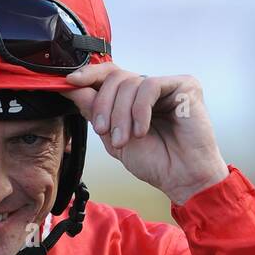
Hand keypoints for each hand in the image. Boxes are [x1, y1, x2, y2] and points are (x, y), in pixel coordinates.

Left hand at [64, 62, 228, 204]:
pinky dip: (140, 110)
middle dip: (104, 105)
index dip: (88, 76)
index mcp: (133, 99)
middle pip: (115, 77)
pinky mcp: (184, 85)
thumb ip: (94, 112)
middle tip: (105, 132)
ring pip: (130, 83)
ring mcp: (167, 85)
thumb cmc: (155, 163)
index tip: (69, 82)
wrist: (182, 178)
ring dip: (121, 114)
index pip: (109, 76)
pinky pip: (150, 86)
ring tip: (125, 139)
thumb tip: (72, 86)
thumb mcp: (113, 138)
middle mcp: (149, 88)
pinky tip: (142, 130)